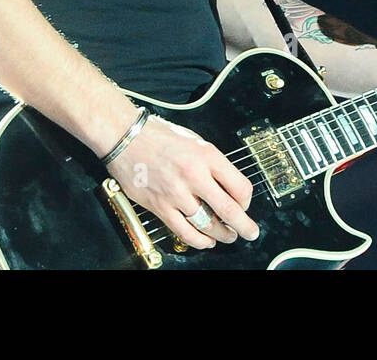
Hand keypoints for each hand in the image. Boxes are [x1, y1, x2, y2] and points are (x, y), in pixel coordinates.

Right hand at [106, 114, 260, 249]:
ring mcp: (176, 193)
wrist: (125, 137)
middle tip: (250, 233)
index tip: (246, 205)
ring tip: (227, 236)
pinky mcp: (159, 206)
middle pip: (228, 211)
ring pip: (207, 225)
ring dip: (221, 235)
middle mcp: (194, 175)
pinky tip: (205, 241)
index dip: (247, 201)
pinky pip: (184, 231)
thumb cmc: (158, 135)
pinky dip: (198, 241)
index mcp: (207, 155)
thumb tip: (227, 185)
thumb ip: (212, 163)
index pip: (240, 187)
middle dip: (244, 227)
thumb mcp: (195, 140)